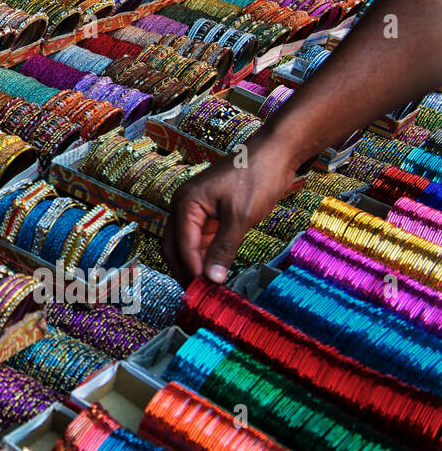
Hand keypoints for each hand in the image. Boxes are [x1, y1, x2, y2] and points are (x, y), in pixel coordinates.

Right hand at [164, 142, 296, 284]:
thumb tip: (212, 279)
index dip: (191, 271)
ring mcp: (197, 210)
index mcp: (185, 203)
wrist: (276, 152)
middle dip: (185, 272)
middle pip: (175, 247)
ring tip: (209, 290)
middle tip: (200, 297)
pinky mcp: (211, 213)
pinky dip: (206, 258)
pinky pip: (201, 240)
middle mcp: (184, 206)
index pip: (182, 245)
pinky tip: (216, 273)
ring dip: (195, 267)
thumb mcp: (240, 216)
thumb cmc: (256, 176)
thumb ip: (223, 249)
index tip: (203, 294)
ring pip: (187, 246)